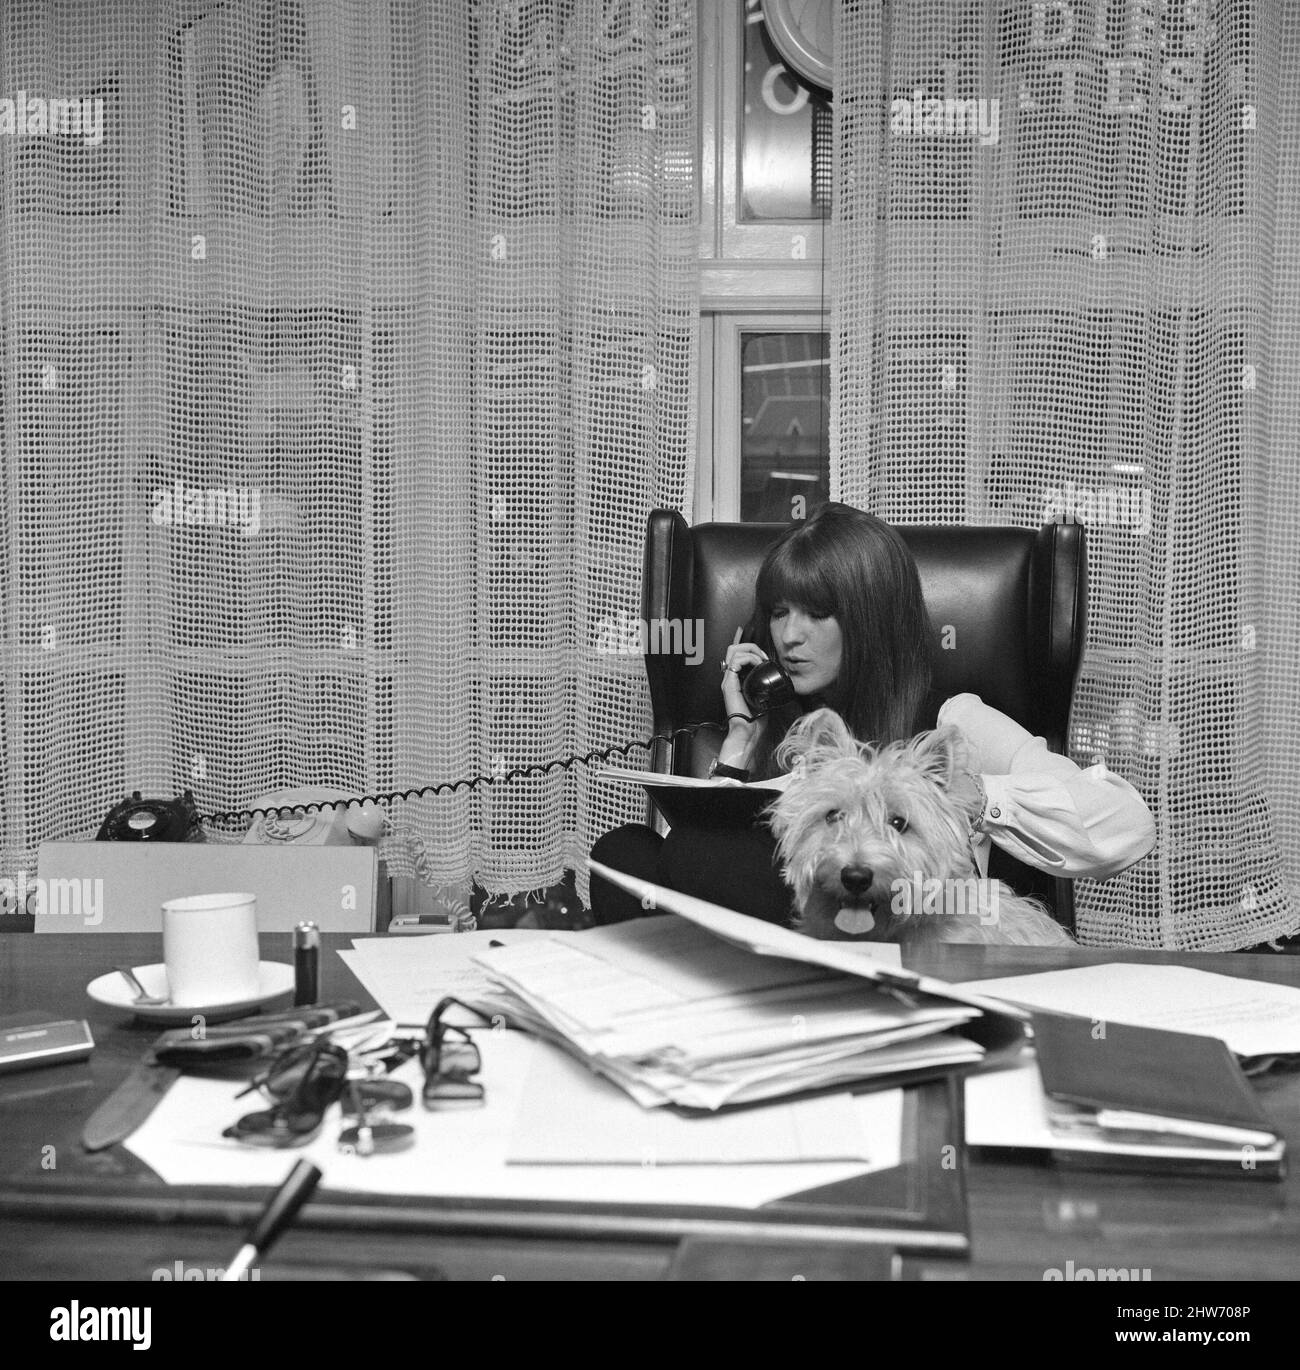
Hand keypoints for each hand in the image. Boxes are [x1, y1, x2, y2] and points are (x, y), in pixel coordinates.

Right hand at [719, 640, 768, 766]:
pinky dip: (748, 658)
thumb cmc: (755, 719)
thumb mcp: (764, 697)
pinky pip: (735, 662)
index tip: (765, 658)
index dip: (752, 651)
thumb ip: (766, 687)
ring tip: (760, 660)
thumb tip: (777, 679)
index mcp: (737, 679)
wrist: (748, 731)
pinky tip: (757, 665)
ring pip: (733, 651)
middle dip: (750, 646)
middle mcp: (731, 678)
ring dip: (750, 651)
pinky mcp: (729, 684)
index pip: (739, 655)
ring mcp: (728, 680)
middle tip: (762, 656)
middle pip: (734, 649)